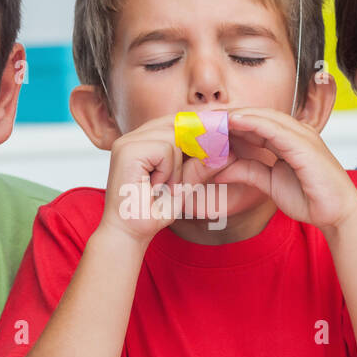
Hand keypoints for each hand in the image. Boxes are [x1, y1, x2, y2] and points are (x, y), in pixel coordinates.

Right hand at [99, 113, 229, 242]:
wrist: (128, 234)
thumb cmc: (151, 213)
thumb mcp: (184, 185)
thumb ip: (200, 166)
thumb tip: (228, 151)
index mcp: (142, 141)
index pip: (176, 121)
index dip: (198, 130)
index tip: (219, 140)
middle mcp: (133, 136)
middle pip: (176, 123)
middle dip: (195, 143)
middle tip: (204, 164)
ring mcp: (128, 141)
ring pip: (174, 136)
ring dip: (178, 166)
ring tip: (168, 187)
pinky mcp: (128, 150)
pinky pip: (166, 149)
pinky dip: (169, 170)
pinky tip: (158, 187)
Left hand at [212, 107, 356, 232]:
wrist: (337, 215)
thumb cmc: (310, 198)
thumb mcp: (269, 183)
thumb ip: (248, 172)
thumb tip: (219, 171)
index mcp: (287, 140)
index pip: (254, 125)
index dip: (229, 124)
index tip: (204, 126)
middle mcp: (295, 133)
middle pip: (256, 117)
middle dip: (228, 116)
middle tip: (202, 116)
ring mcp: (301, 136)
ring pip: (263, 118)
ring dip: (236, 115)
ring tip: (212, 116)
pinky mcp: (305, 145)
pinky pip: (275, 129)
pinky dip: (254, 123)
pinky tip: (234, 121)